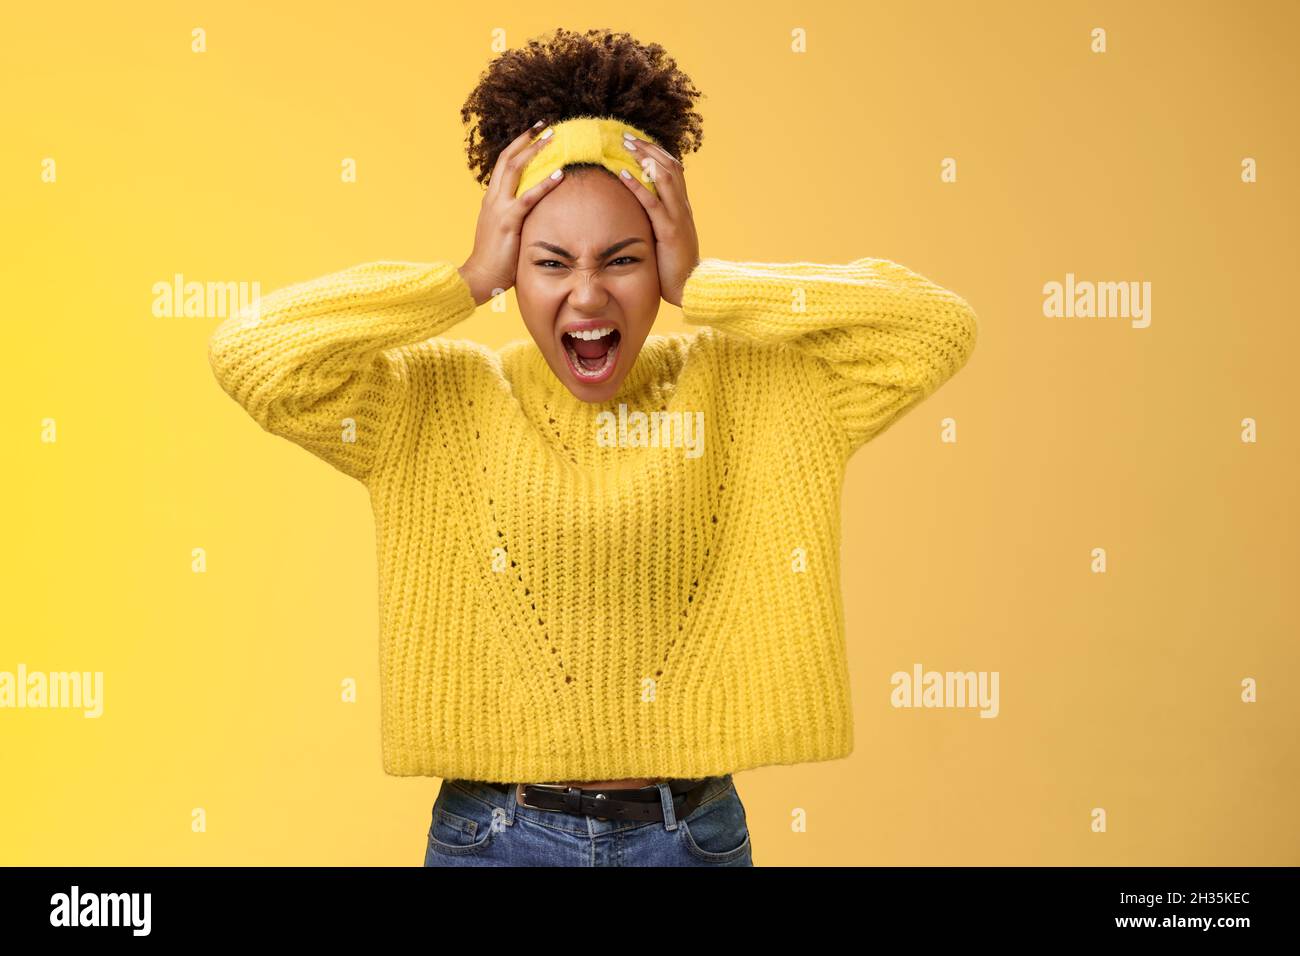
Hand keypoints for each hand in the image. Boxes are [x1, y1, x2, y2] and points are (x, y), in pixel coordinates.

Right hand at [458, 121, 564, 305]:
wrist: (480, 278)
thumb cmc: (496, 261)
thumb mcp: (505, 232)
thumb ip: (517, 219)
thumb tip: (537, 214)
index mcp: (492, 200)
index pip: (503, 164)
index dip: (518, 146)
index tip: (534, 133)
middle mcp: (493, 198)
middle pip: (508, 158)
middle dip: (527, 139)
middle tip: (546, 124)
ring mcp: (499, 208)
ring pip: (515, 169)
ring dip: (535, 151)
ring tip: (553, 138)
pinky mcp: (508, 222)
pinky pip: (527, 198)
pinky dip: (544, 185)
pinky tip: (559, 175)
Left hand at [616, 133, 700, 306]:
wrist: (690, 286)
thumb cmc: (674, 265)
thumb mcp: (667, 236)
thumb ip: (658, 219)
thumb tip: (640, 207)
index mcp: (682, 206)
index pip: (673, 169)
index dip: (656, 152)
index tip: (638, 141)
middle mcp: (682, 206)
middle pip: (669, 166)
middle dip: (648, 148)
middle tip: (626, 136)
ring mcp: (678, 217)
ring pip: (663, 177)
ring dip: (643, 158)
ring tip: (625, 146)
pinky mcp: (670, 231)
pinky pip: (653, 203)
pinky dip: (638, 186)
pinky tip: (623, 174)